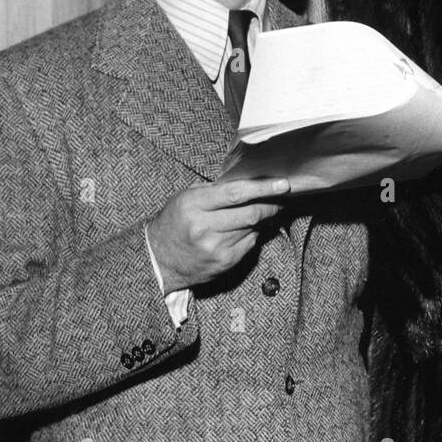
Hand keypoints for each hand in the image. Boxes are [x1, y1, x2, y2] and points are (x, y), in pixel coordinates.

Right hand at [147, 177, 291, 290]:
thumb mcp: (186, 198)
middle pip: (251, 213)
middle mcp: (204, 227)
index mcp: (193, 205)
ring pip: (253, 227)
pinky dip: (253, 232)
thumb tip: (252, 180)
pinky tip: (246, 228)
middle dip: (271, 204)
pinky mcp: (225, 262)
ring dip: (263, 217)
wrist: (159, 259)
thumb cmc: (175, 221)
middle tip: (281, 196)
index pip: (235, 193)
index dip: (262, 188)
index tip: (283, 184)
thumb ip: (216, 189)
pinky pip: (250, 243)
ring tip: (265, 208)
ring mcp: (215, 247)